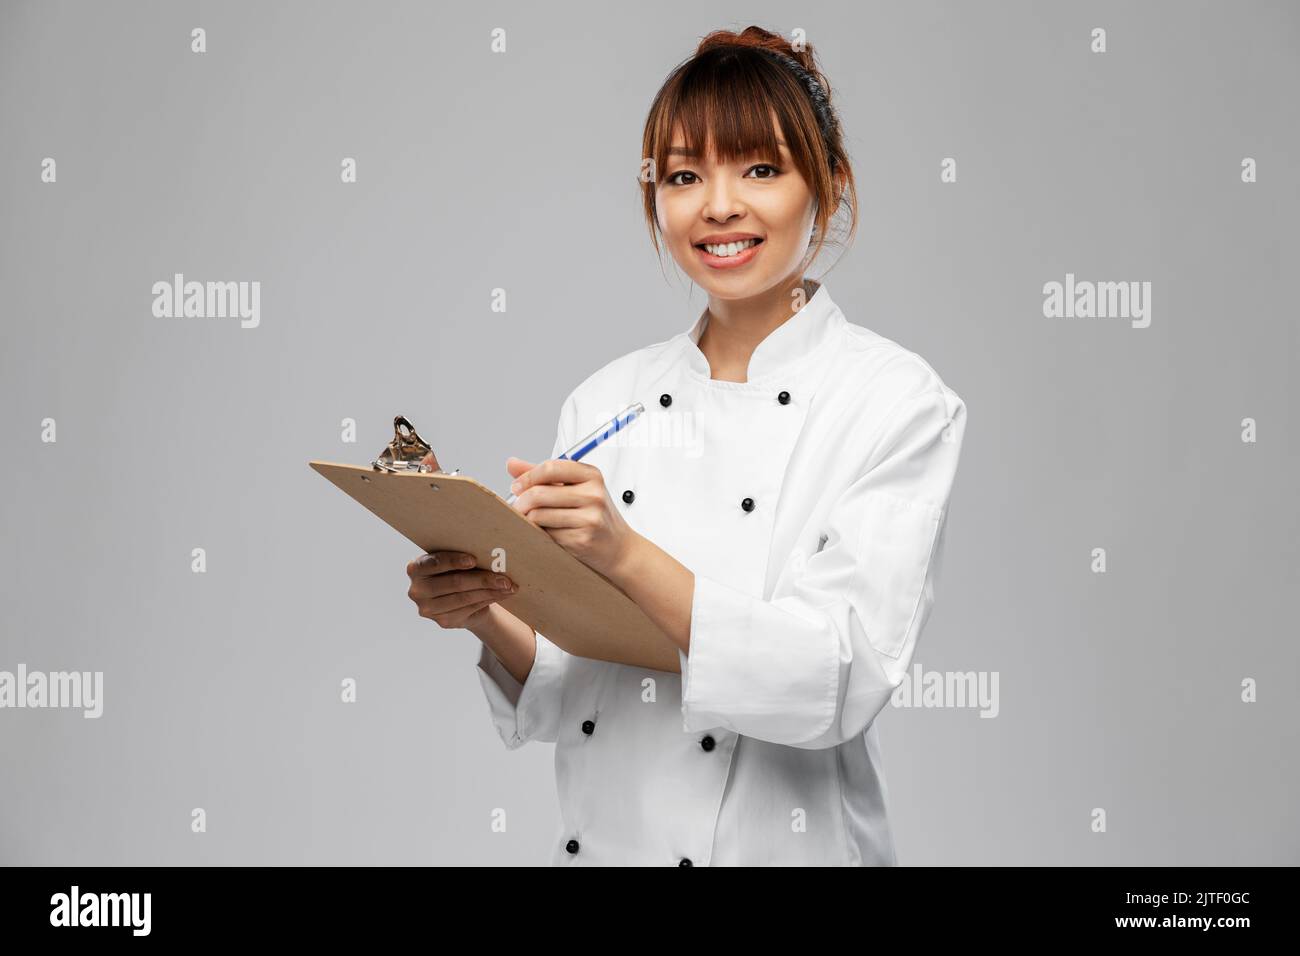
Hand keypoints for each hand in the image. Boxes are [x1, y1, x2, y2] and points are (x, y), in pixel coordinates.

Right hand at [406, 550, 517, 629]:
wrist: (455, 597)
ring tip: (509, 586)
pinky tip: (503, 594)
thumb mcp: (452, 561)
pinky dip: (489, 600)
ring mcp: (428, 609)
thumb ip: (462, 557)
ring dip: (490, 591)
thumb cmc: (454, 570)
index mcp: (415, 568)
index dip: (454, 561)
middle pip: (455, 583)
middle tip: (504, 578)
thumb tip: (491, 555)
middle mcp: (417, 590)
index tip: (474, 560)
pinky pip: (470, 608)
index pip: (434, 563)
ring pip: (465, 598)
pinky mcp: (443, 621)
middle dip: (482, 579)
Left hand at [506, 456, 638, 579]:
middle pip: (540, 493)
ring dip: (528, 519)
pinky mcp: (582, 539)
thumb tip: (512, 463)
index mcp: (592, 475)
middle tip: (517, 506)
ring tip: (532, 520)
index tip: (517, 486)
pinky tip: (547, 532)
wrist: (618, 547)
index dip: (528, 477)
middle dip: (521, 501)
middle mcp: (593, 495)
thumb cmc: (595, 515)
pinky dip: (540, 533)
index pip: (551, 468)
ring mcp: (589, 518)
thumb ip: (543, 475)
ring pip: (539, 515)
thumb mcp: (575, 488)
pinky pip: (547, 534)